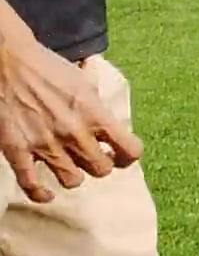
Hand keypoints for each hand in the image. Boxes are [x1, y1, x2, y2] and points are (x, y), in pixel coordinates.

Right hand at [0, 39, 135, 204]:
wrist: (8, 61)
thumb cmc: (46, 67)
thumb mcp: (84, 81)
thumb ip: (98, 104)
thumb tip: (109, 117)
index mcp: (95, 113)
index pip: (130, 149)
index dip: (128, 156)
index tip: (121, 155)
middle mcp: (74, 133)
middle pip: (102, 169)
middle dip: (100, 164)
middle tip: (93, 158)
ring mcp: (45, 144)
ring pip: (73, 181)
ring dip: (74, 175)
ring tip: (70, 167)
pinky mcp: (17, 150)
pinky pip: (31, 185)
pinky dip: (40, 194)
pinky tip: (46, 193)